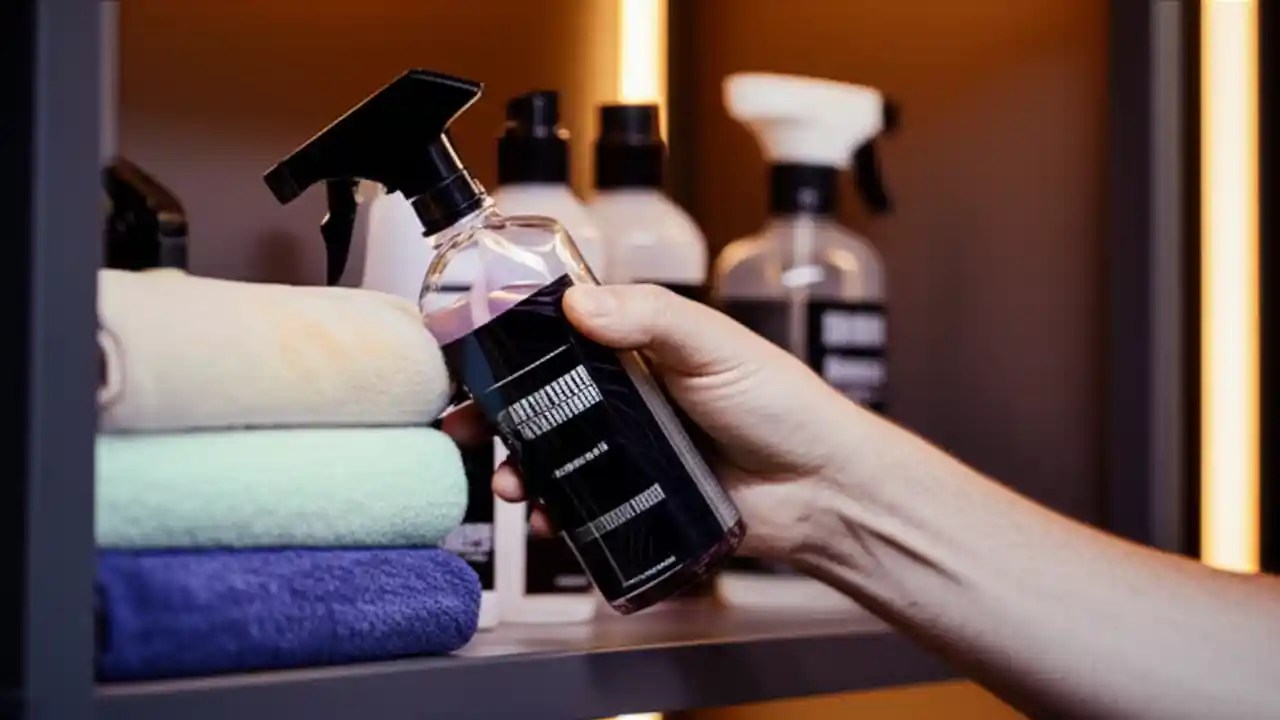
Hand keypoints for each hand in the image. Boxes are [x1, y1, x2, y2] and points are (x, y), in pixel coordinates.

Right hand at [445, 284, 863, 557]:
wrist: (824, 490)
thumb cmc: (781, 405)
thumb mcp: (713, 345)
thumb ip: (649, 318)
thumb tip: (578, 304)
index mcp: (639, 348)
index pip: (560, 336)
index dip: (511, 343)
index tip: (468, 350)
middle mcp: (627, 398)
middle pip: (543, 401)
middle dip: (496, 414)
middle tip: (461, 424)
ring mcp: (630, 452)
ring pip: (555, 458)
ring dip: (519, 469)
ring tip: (510, 484)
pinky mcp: (638, 502)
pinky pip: (583, 508)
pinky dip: (557, 515)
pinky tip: (547, 520)